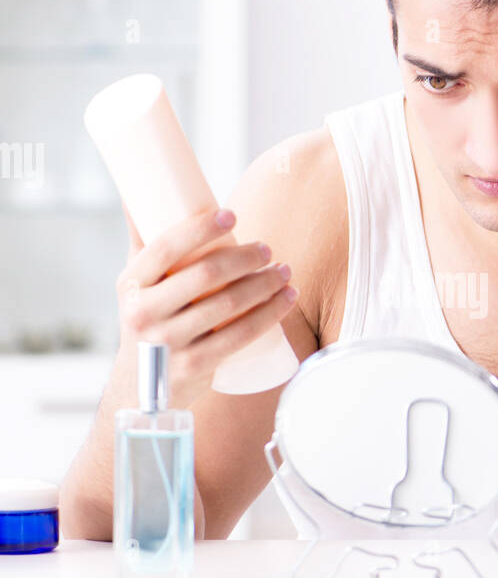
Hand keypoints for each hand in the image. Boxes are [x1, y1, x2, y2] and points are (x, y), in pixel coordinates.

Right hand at [115, 205, 297, 407]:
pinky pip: (240, 336)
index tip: (232, 215)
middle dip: (245, 257)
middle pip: (205, 275)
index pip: (165, 247)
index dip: (200, 228)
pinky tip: (287, 299)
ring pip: (228, 305)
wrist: (140, 387)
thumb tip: (137, 190)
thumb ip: (141, 239)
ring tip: (284, 270)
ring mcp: (169, 343)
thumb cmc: (146, 318)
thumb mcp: (134, 284)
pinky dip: (270, 314)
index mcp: (129, 284)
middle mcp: (144, 313)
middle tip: (268, 248)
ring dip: (265, 283)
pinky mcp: (195, 367)